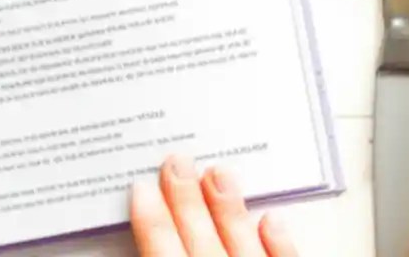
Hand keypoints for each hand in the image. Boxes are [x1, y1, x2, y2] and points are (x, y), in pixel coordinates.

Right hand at [131, 154, 297, 255]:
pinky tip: (273, 218)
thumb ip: (155, 255)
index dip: (150, 216)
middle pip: (199, 237)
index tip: (142, 187)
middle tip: (177, 162)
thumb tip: (130, 250)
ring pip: (241, 241)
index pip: (160, 248)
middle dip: (185, 196)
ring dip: (228, 206)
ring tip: (219, 172)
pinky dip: (279, 241)